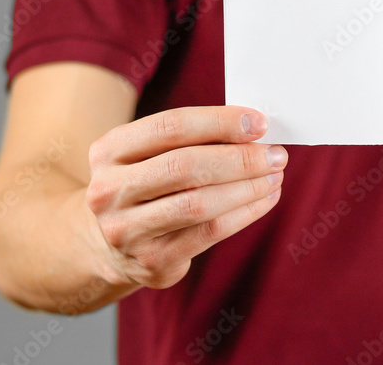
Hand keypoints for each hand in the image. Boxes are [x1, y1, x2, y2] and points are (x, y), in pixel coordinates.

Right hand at [85, 106, 285, 289]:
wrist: (108, 245)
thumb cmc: (144, 186)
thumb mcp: (149, 155)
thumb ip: (191, 139)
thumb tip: (253, 129)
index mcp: (109, 150)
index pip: (171, 126)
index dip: (219, 122)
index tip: (258, 123)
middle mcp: (109, 190)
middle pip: (185, 166)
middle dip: (239, 158)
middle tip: (275, 155)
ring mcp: (126, 230)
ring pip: (199, 203)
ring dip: (247, 187)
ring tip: (274, 177)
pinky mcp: (151, 261)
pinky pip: (209, 232)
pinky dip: (244, 214)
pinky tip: (264, 200)